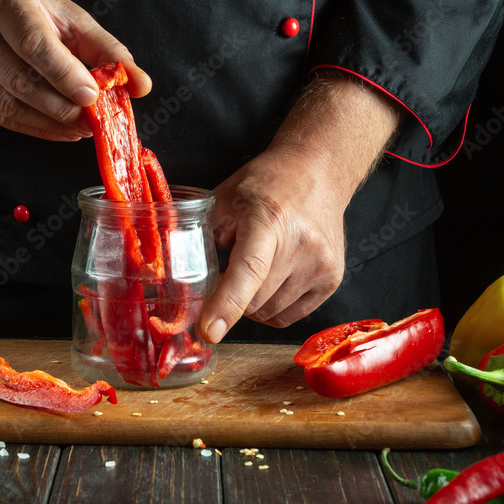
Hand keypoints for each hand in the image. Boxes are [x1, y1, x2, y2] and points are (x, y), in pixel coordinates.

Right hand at [0, 0, 150, 140]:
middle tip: (90, 120)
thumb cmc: (31, 9)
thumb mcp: (71, 18)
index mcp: (5, 1)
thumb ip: (107, 51)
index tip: (92, 97)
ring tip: (78, 128)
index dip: (64, 74)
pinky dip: (33, 129)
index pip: (32, 43)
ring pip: (6, 105)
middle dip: (60, 106)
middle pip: (18, 80)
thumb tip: (140, 86)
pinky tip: (57, 130)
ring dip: (48, 124)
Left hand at [199, 74, 403, 342]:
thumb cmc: (266, 185)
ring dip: (252, 303)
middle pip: (254, 301)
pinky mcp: (332, 280)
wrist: (317, 172)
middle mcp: (302, 244)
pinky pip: (288, 317)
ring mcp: (322, 265)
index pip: (248, 270)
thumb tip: (172, 278)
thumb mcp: (223, 200)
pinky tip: (271, 279)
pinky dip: (271, 308)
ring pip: (269, 314)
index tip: (209, 332)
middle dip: (231, 297)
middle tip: (228, 268)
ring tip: (256, 267)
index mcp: (269, 220)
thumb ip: (199, 237)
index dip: (226, 304)